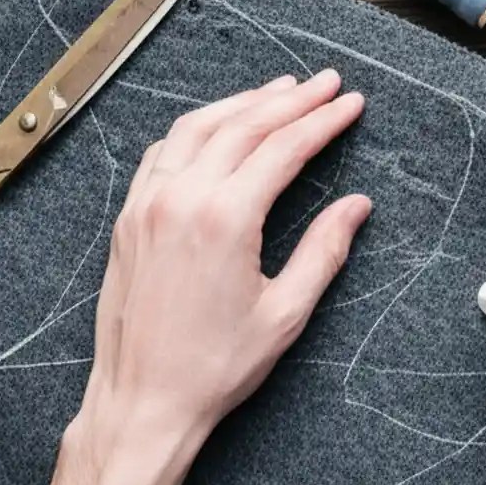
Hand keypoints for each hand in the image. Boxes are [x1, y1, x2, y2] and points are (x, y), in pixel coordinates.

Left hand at [8, 71, 370, 484]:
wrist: (142, 401)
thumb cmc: (215, 368)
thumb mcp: (285, 314)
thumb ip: (324, 252)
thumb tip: (356, 206)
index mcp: (225, 220)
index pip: (283, 148)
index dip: (322, 121)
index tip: (349, 103)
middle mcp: (181, 199)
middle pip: (243, 126)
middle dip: (290, 99)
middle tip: (325, 83)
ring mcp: (147, 204)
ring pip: (198, 128)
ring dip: (241, 103)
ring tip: (278, 90)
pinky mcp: (128, 218)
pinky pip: (163, 153)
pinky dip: (195, 129)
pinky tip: (216, 126)